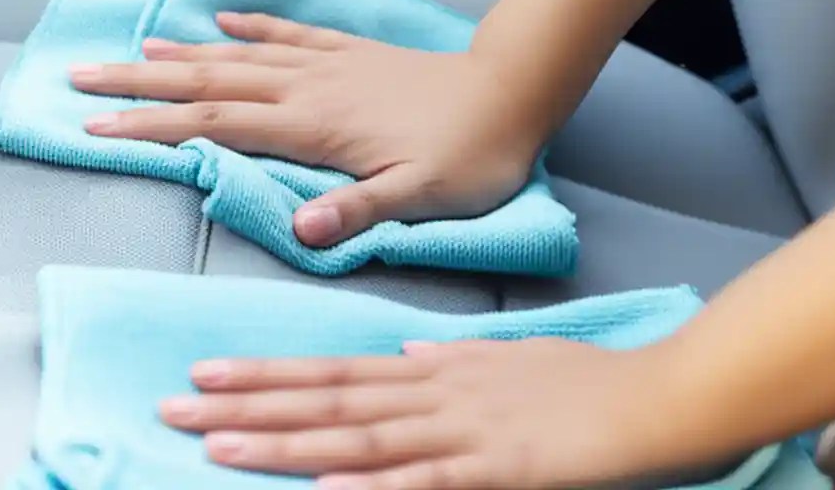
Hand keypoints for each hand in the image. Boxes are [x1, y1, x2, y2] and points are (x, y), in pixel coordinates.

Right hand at [70, 13, 547, 246]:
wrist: (514, 93)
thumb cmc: (471, 155)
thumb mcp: (423, 196)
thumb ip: (360, 210)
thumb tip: (302, 233)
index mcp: (314, 126)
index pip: (215, 124)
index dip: (152, 127)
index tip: (97, 129)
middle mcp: (308, 88)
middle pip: (208, 82)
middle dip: (141, 84)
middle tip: (81, 79)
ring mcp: (327, 66)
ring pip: (238, 57)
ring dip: (181, 55)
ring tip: (131, 53)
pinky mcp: (350, 54)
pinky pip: (289, 35)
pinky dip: (251, 29)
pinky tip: (222, 22)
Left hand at [158, 340, 685, 488]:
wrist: (658, 397)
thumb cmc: (583, 381)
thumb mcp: (507, 359)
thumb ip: (451, 362)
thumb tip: (402, 358)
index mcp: (434, 369)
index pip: (333, 370)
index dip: (268, 375)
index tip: (209, 375)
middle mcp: (434, 392)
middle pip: (327, 399)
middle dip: (249, 405)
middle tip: (176, 405)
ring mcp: (463, 432)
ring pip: (359, 438)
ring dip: (287, 444)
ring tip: (220, 446)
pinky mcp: (500, 471)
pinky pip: (426, 483)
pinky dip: (373, 487)